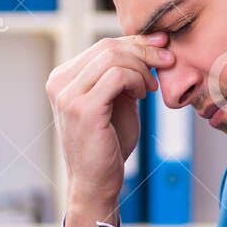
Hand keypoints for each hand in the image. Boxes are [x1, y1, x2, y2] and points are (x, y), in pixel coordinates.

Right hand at [46, 31, 174, 226]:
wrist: (96, 183)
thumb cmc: (108, 145)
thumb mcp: (116, 101)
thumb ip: (124, 74)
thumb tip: (151, 42)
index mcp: (63, 77)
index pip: (102, 46)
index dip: (136, 42)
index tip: (162, 47)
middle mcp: (59, 82)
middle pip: (108, 47)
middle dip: (143, 51)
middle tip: (167, 62)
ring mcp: (67, 95)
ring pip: (114, 57)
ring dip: (142, 68)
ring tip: (151, 88)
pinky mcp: (83, 108)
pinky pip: (118, 76)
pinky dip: (137, 80)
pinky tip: (143, 95)